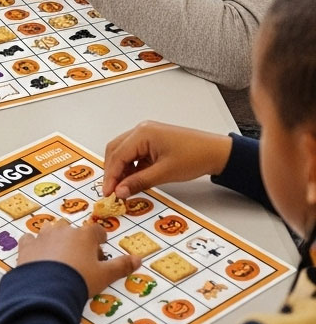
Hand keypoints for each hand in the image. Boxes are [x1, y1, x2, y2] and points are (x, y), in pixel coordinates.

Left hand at [16, 219, 138, 296]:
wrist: (48, 289)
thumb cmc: (80, 280)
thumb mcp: (105, 276)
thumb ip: (121, 266)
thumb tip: (139, 259)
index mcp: (85, 235)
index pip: (97, 231)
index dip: (100, 242)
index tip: (99, 252)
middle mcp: (64, 230)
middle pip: (74, 231)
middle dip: (78, 242)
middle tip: (81, 262)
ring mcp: (44, 236)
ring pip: (52, 232)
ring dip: (56, 241)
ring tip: (60, 259)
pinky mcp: (27, 246)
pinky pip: (30, 240)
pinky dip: (34, 246)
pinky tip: (36, 256)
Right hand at [103, 121, 233, 198]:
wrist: (215, 152)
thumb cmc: (194, 156)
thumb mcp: (164, 173)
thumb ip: (139, 182)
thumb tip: (120, 191)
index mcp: (142, 133)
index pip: (117, 155)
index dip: (110, 176)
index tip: (108, 193)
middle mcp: (141, 130)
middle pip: (116, 150)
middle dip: (112, 171)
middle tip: (112, 191)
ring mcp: (146, 135)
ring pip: (123, 152)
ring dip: (121, 170)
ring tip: (122, 188)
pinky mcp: (152, 142)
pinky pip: (134, 154)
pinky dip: (131, 167)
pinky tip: (133, 180)